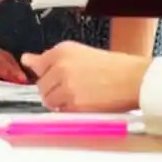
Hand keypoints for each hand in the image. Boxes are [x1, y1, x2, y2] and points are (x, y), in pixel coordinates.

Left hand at [21, 41, 150, 111]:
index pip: (37, 64)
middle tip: (72, 87)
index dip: (45, 74)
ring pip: (48, 100)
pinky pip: (60, 111)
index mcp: (62, 51)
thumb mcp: (80, 53)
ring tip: (79, 95)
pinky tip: (83, 102)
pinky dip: (68, 110)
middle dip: (52, 88)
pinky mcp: (74, 104)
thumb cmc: (113, 67)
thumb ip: (51, 58)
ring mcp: (66, 86)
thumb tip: (27, 60)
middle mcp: (61, 67)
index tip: (51, 78)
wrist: (134, 80)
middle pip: (40, 85)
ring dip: (59, 101)